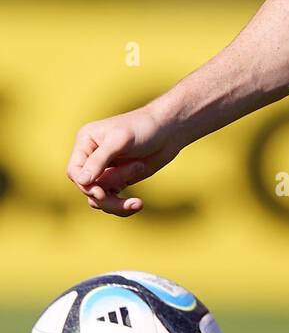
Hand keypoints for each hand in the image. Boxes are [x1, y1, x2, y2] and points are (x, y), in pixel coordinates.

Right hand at [66, 104, 183, 216]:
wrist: (170, 130)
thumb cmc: (144, 127)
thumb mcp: (120, 140)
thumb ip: (99, 160)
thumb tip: (81, 181)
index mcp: (86, 142)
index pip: (75, 171)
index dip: (85, 185)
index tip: (100, 193)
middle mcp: (92, 158)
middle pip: (87, 188)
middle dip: (106, 195)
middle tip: (127, 199)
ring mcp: (106, 171)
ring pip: (99, 198)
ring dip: (117, 200)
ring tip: (139, 190)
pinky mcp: (119, 180)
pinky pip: (113, 200)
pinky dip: (124, 205)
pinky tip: (138, 204)